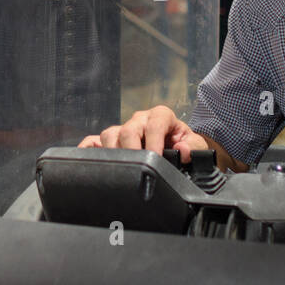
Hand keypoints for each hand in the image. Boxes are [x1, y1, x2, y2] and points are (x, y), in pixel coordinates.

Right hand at [79, 105, 209, 162]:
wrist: (178, 150)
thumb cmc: (185, 146)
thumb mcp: (196, 146)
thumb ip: (193, 147)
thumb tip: (182, 150)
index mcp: (161, 116)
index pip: (155, 124)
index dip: (154, 142)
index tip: (156, 158)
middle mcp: (140, 120)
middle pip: (128, 130)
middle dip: (132, 149)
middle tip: (137, 167)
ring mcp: (123, 128)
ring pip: (110, 135)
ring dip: (113, 152)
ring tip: (121, 168)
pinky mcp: (111, 140)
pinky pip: (93, 141)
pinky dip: (88, 149)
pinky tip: (90, 161)